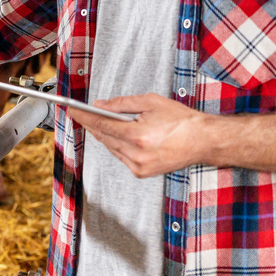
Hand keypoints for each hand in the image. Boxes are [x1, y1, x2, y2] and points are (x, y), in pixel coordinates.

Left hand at [68, 93, 207, 177]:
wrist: (203, 141)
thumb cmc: (182, 121)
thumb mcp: (150, 102)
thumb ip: (121, 104)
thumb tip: (100, 105)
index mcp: (138, 136)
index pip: (102, 125)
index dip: (84, 116)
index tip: (72, 110)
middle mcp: (136, 154)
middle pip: (103, 137)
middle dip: (92, 123)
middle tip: (82, 112)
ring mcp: (139, 166)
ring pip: (111, 147)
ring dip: (105, 135)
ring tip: (99, 121)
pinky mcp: (142, 173)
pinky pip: (120, 156)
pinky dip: (117, 145)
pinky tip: (117, 136)